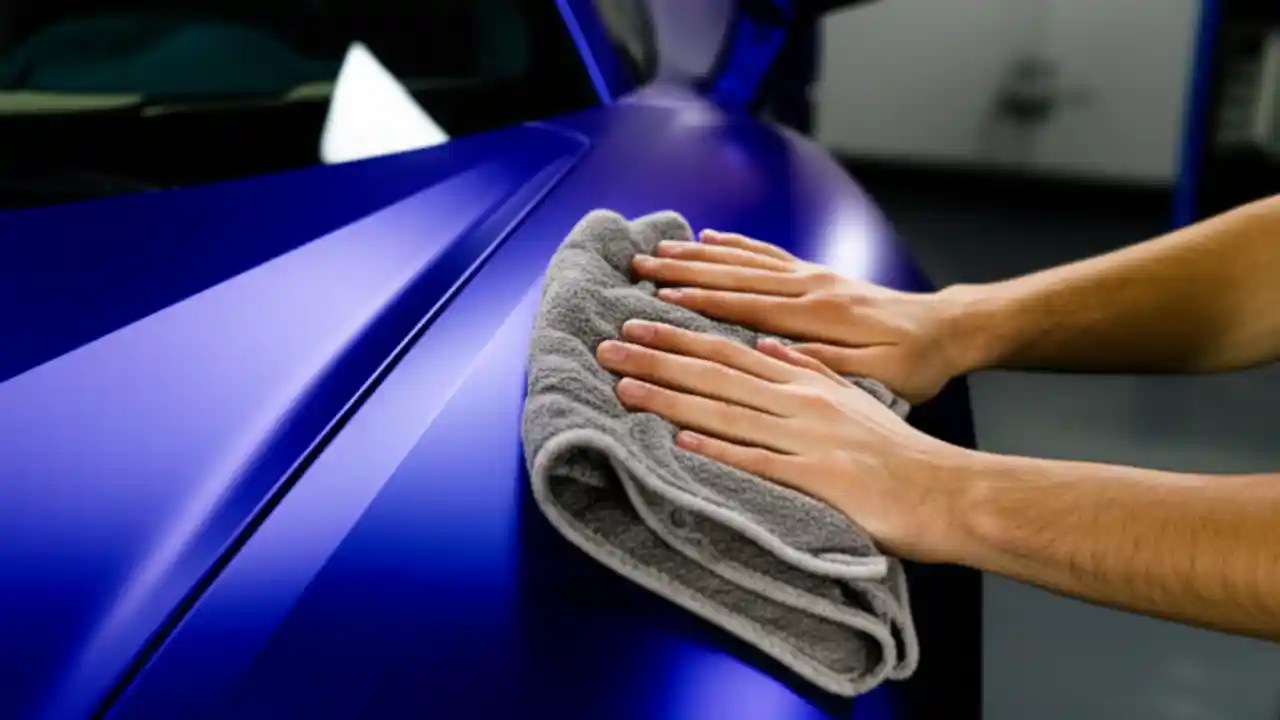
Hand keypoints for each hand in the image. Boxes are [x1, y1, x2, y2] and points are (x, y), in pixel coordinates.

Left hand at [596, 319, 971, 562]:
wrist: (944, 489)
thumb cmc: (895, 451)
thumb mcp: (851, 397)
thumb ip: (809, 369)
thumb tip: (770, 344)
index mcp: (804, 380)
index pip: (729, 350)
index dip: (681, 336)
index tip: (640, 322)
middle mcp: (799, 400)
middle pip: (716, 372)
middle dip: (659, 356)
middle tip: (610, 344)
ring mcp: (806, 437)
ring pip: (726, 409)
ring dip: (672, 397)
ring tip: (625, 385)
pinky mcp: (816, 476)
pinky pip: (758, 459)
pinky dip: (718, 447)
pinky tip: (681, 438)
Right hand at [630, 229, 980, 402]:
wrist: (947, 330)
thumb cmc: (915, 362)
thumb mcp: (881, 375)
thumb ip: (826, 362)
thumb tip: (774, 352)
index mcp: (818, 316)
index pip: (746, 307)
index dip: (700, 303)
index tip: (658, 301)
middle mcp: (809, 288)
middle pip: (734, 276)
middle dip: (683, 271)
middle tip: (639, 268)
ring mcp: (812, 276)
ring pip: (744, 259)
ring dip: (699, 254)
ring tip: (658, 250)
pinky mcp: (818, 275)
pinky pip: (768, 253)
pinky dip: (736, 244)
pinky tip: (710, 238)